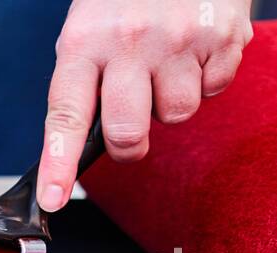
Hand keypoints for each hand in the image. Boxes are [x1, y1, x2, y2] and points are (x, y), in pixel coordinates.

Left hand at [36, 0, 252, 211]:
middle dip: (130, 145)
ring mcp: (180, 39)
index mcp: (85, 42)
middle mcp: (131, 41)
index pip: (67, 117)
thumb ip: (86, 82)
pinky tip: (195, 46)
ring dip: (172, 100)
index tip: (53, 200)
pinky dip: (206, 76)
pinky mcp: (224, 35)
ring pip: (177, 115)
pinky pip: (215, 88)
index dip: (59, 164)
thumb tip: (82, 146)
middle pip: (128, 134)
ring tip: (168, 61)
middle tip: (132, 125)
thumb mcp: (90, 27)